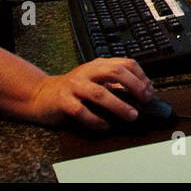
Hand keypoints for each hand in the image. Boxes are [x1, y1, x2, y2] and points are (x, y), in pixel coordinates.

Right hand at [26, 58, 153, 129]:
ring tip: (131, 115)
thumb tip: (143, 92)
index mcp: (98, 65)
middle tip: (144, 100)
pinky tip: (104, 126)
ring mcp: (74, 85)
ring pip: (99, 93)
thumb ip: (116, 83)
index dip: (140, 76)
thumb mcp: (96, 80)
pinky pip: (80, 111)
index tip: (149, 91)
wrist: (42, 94)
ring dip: (118, 105)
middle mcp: (87, 72)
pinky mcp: (63, 100)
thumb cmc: (74, 89)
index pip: (125, 63)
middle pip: (115, 72)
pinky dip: (95, 120)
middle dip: (134, 86)